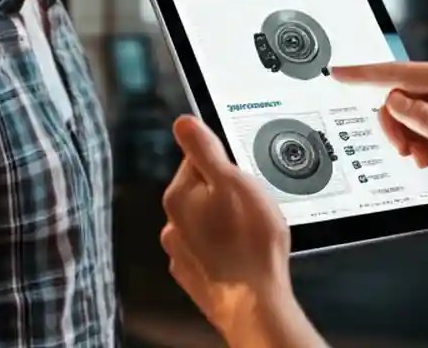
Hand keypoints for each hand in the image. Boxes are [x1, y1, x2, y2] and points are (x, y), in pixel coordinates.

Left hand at [160, 116, 322, 346]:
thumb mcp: (234, 182)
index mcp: (178, 196)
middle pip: (202, 191)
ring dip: (225, 222)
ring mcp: (182, 252)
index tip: (244, 177)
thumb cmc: (250, 242)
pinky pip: (210, 250)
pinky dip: (224, 249)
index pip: (197, 160)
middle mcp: (172, 223)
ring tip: (251, 234)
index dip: (225, 164)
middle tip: (253, 206)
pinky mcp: (195, 275)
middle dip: (226, 194)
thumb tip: (182, 123)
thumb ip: (206, 150)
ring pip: (206, 222)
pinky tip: (243, 254)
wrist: (254, 304)